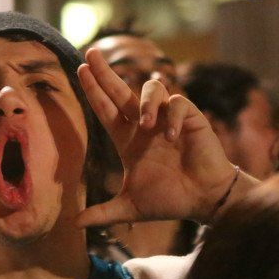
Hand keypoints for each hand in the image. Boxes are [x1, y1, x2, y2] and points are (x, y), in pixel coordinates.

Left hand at [75, 48, 237, 226]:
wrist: (203, 201)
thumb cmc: (169, 200)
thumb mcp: (129, 207)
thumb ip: (103, 212)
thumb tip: (75, 224)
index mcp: (128, 140)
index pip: (105, 110)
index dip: (93, 91)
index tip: (79, 70)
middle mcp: (145, 125)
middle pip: (121, 91)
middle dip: (105, 72)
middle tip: (90, 54)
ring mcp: (167, 120)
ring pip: (152, 90)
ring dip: (146, 102)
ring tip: (145, 125)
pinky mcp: (191, 120)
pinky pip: (179, 104)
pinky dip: (172, 116)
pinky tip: (171, 136)